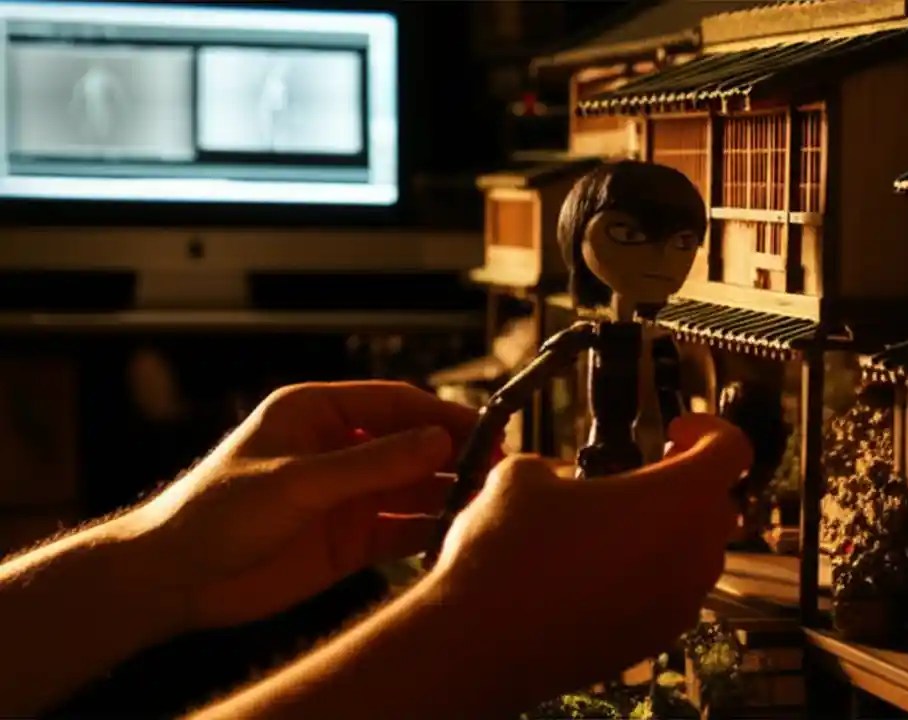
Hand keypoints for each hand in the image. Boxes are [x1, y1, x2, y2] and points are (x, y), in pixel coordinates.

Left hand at [120, 381, 478, 630]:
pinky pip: (402, 531)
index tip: (485, 429)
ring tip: (485, 504)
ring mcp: (346, 495)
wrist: (174, 579)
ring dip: (447, 494)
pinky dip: (429, 532)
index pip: (395, 403)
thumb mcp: (296, 481)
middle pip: (411, 444)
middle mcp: (338, 449)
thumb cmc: (216, 510)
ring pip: (413, 488)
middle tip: (497, 469)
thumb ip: (370, 463)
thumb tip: (438, 440)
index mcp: (317, 412)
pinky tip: (455, 536)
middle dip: (453, 455)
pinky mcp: (349, 540)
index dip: (441, 414)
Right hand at [431, 413, 751, 705]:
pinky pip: (668, 594)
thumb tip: (556, 477)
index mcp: (679, 499)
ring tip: (607, 526)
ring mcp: (678, 604)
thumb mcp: (522, 475)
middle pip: (717, 505)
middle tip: (639, 476)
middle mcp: (694, 554)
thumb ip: (557, 466)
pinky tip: (593, 572)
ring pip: (693, 553)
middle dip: (686, 484)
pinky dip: (646, 575)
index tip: (674, 431)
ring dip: (664, 532)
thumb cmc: (508, 552)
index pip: (732, 450)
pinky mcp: (653, 639)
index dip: (708, 431)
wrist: (480, 642)